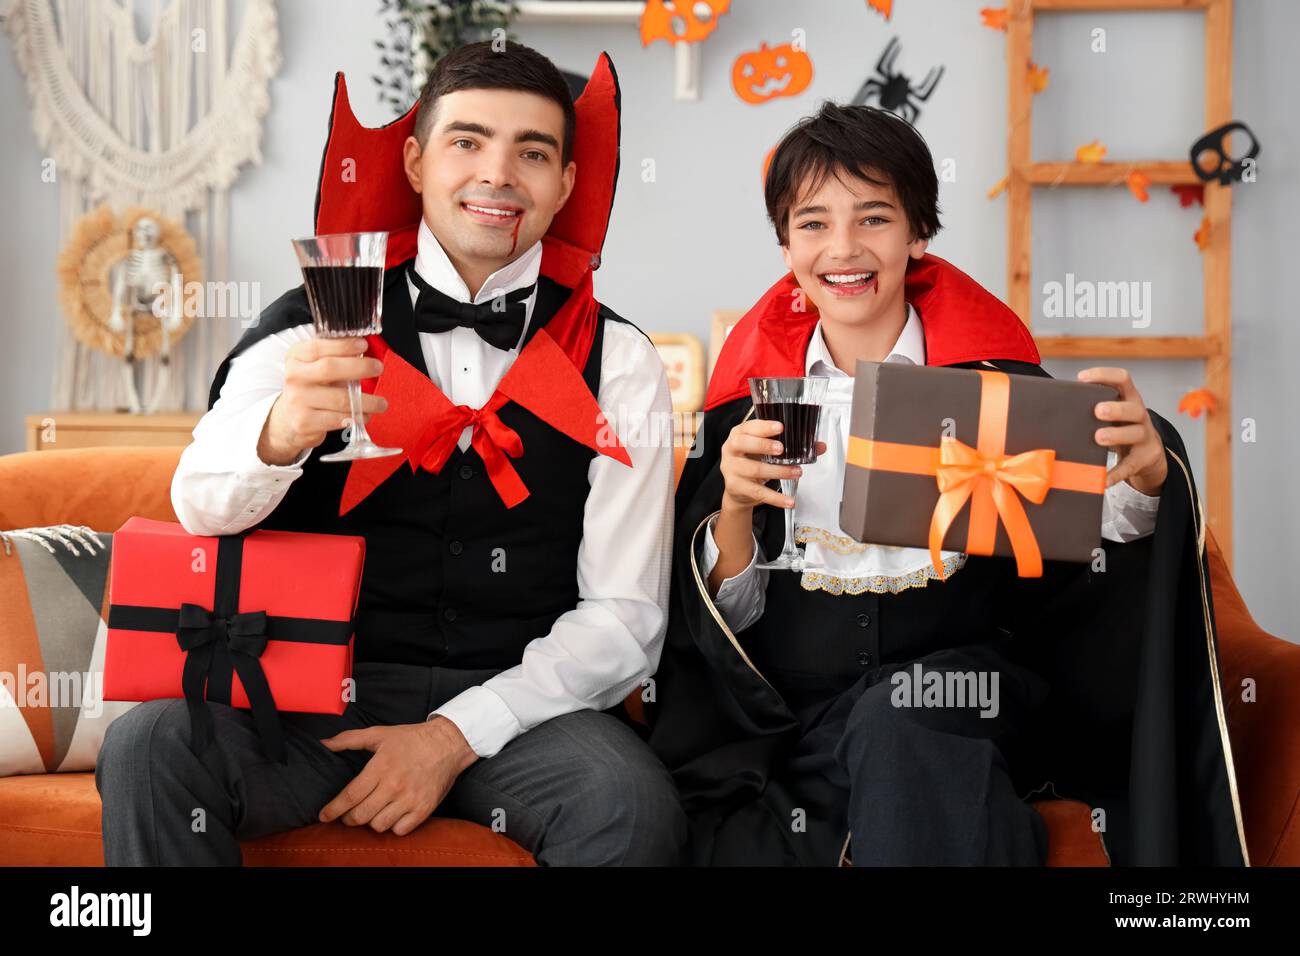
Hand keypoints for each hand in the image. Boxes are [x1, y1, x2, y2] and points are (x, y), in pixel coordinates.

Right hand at [257, 337, 387, 464]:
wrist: (289, 419)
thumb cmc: (311, 388)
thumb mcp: (315, 366)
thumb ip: (336, 356)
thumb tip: (365, 349)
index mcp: (297, 357)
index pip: (319, 347)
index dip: (343, 345)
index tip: (364, 344)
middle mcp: (294, 377)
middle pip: (330, 368)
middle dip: (360, 367)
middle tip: (379, 368)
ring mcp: (298, 400)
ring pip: (340, 399)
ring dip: (367, 401)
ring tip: (382, 403)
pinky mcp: (305, 422)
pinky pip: (338, 419)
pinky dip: (357, 417)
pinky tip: (365, 415)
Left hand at [317, 717, 478, 835]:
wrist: (448, 743)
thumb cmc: (411, 738)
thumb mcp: (379, 733)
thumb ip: (349, 739)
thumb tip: (324, 743)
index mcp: (381, 767)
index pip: (351, 795)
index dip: (334, 809)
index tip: (324, 816)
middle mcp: (395, 785)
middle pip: (361, 815)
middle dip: (349, 818)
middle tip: (348, 814)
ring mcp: (410, 799)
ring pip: (379, 825)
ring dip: (371, 821)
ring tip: (372, 812)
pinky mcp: (424, 809)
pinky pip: (400, 830)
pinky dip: (392, 826)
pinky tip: (391, 815)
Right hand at [720, 418, 826, 512]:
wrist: (738, 488)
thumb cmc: (754, 460)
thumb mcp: (768, 449)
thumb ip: (793, 445)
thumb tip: (820, 446)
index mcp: (739, 433)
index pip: (749, 426)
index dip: (764, 427)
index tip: (780, 427)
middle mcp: (731, 449)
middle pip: (743, 444)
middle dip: (764, 446)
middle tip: (782, 449)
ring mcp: (731, 468)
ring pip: (755, 470)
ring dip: (778, 472)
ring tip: (797, 472)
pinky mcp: (735, 486)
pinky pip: (758, 492)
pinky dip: (776, 498)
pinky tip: (789, 501)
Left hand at [1077, 367, 1166, 495]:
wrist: (1149, 454)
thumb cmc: (1120, 427)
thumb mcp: (1113, 414)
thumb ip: (1091, 407)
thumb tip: (1052, 405)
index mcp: (1129, 399)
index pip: (1123, 379)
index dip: (1104, 375)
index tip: (1082, 378)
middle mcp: (1140, 415)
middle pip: (1134, 408)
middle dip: (1116, 408)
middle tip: (1097, 410)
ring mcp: (1144, 437)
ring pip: (1136, 433)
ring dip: (1117, 434)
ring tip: (1098, 437)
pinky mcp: (1143, 459)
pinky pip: (1129, 466)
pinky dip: (1115, 473)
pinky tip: (1103, 479)